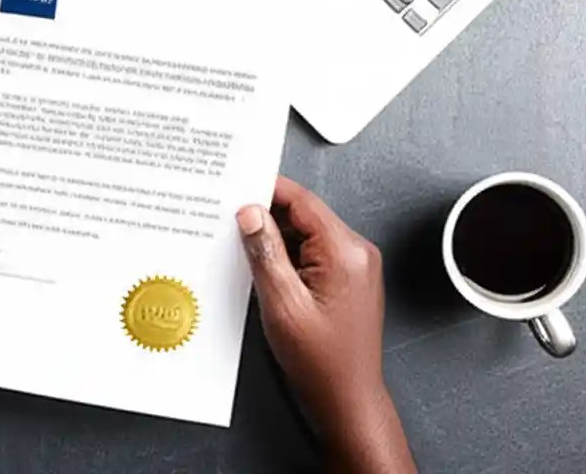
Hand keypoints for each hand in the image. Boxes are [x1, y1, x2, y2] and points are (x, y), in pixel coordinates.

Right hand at [237, 177, 414, 472]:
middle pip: (304, 215)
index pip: (302, 201)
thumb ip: (265, 253)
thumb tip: (250, 213)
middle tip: (229, 222)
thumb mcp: (282, 304)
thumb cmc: (322, 361)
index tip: (237, 187)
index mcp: (345, 252)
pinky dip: (287, 255)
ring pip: (306, 233)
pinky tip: (264, 270)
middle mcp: (356, 253)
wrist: (346, 397)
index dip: (267, 190)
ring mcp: (354, 266)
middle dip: (266, 216)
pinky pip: (312, 252)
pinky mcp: (346, 278)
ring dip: (275, 238)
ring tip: (244, 252)